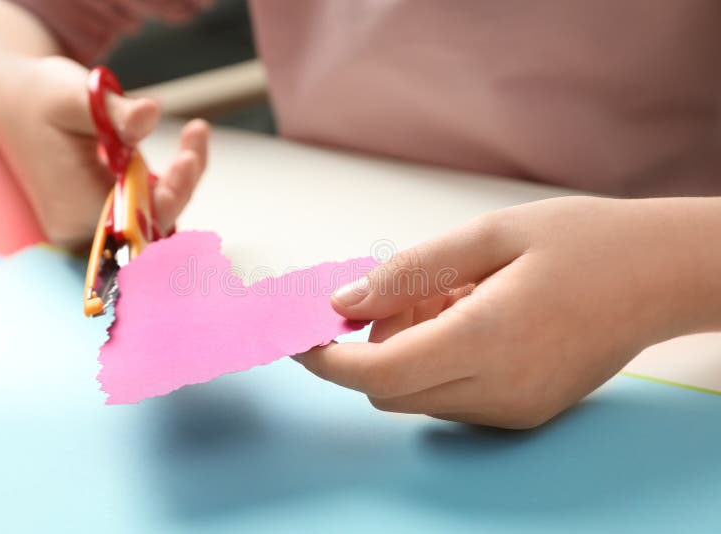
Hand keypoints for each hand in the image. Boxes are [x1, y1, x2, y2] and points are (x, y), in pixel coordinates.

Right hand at [0, 57, 207, 247]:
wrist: (16, 101)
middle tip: (197, 133)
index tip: (188, 159)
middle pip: (155, 222)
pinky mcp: (114, 210)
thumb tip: (150, 114)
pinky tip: (190, 144)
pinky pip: (155, 204)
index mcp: (75, 213)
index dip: (170, 196)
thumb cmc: (40, 98)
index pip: (137, 222)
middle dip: (182, 183)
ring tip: (196, 133)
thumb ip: (114, 111)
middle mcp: (89, 229)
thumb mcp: (73, 97)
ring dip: (183, 179)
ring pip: (160, 214)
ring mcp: (102, 222)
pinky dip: (175, 179)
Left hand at [296, 196, 720, 428]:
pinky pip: (453, 398)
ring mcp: (514, 409)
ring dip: (407, 352)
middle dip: (370, 348)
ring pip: (419, 396)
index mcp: (488, 338)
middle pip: (390, 392)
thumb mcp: (489, 235)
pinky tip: (469, 317)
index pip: (377, 375)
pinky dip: (438, 363)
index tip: (299, 337)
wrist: (664, 275)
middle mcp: (499, 389)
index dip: (327, 361)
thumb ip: (408, 272)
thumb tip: (344, 303)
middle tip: (398, 293)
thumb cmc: (585, 243)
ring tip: (448, 296)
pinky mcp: (526, 412)